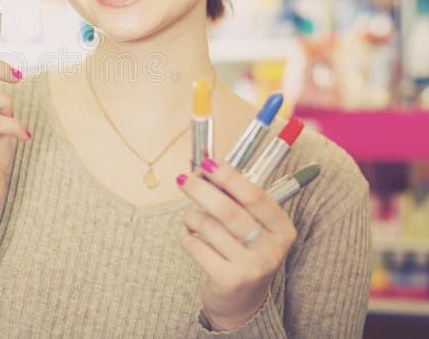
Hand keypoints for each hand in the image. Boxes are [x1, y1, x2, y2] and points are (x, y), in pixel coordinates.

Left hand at [176, 158, 296, 330]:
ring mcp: (252, 267)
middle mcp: (272, 249)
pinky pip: (196, 247)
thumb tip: (206, 162)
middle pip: (228, 210)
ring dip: (191, 217)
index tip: (208, 164)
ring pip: (208, 227)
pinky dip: (187, 238)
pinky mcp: (230, 280)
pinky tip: (192, 240)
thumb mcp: (251, 224)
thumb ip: (234, 195)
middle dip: (201, 190)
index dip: (229, 177)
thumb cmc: (243, 251)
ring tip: (191, 219)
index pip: (255, 196)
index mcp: (282, 229)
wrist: (242, 302)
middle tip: (183, 180)